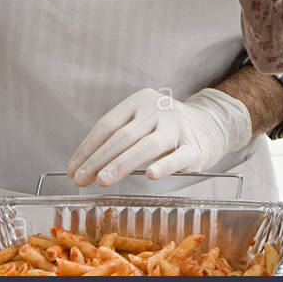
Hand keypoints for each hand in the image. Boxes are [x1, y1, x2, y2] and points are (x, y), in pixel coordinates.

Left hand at [67, 88, 252, 186]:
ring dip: (122, 164)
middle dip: (99, 160)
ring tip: (103, 181)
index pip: (108, 125)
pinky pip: (179, 157)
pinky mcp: (196, 147)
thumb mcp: (140, 122)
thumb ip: (116, 138)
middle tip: (82, 180)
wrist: (209, 125)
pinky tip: (150, 175)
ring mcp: (178, 127)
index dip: (87, 149)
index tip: (73, 170)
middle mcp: (159, 110)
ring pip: (148, 146)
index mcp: (140, 101)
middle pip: (124, 136)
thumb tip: (81, 167)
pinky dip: (165, 166)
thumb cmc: (164, 128)